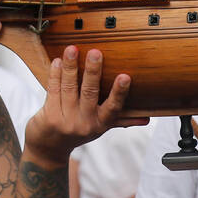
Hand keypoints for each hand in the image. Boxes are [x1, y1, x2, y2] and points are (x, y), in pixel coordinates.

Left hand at [22, 46, 147, 168]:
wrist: (49, 148)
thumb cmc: (79, 131)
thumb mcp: (100, 128)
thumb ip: (122, 120)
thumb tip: (147, 118)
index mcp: (101, 124)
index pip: (113, 107)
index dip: (119, 92)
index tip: (125, 76)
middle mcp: (84, 123)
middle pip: (90, 93)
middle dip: (93, 71)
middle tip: (96, 52)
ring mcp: (66, 120)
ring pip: (69, 88)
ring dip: (71, 67)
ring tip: (72, 49)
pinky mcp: (49, 116)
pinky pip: (53, 90)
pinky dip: (55, 74)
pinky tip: (57, 61)